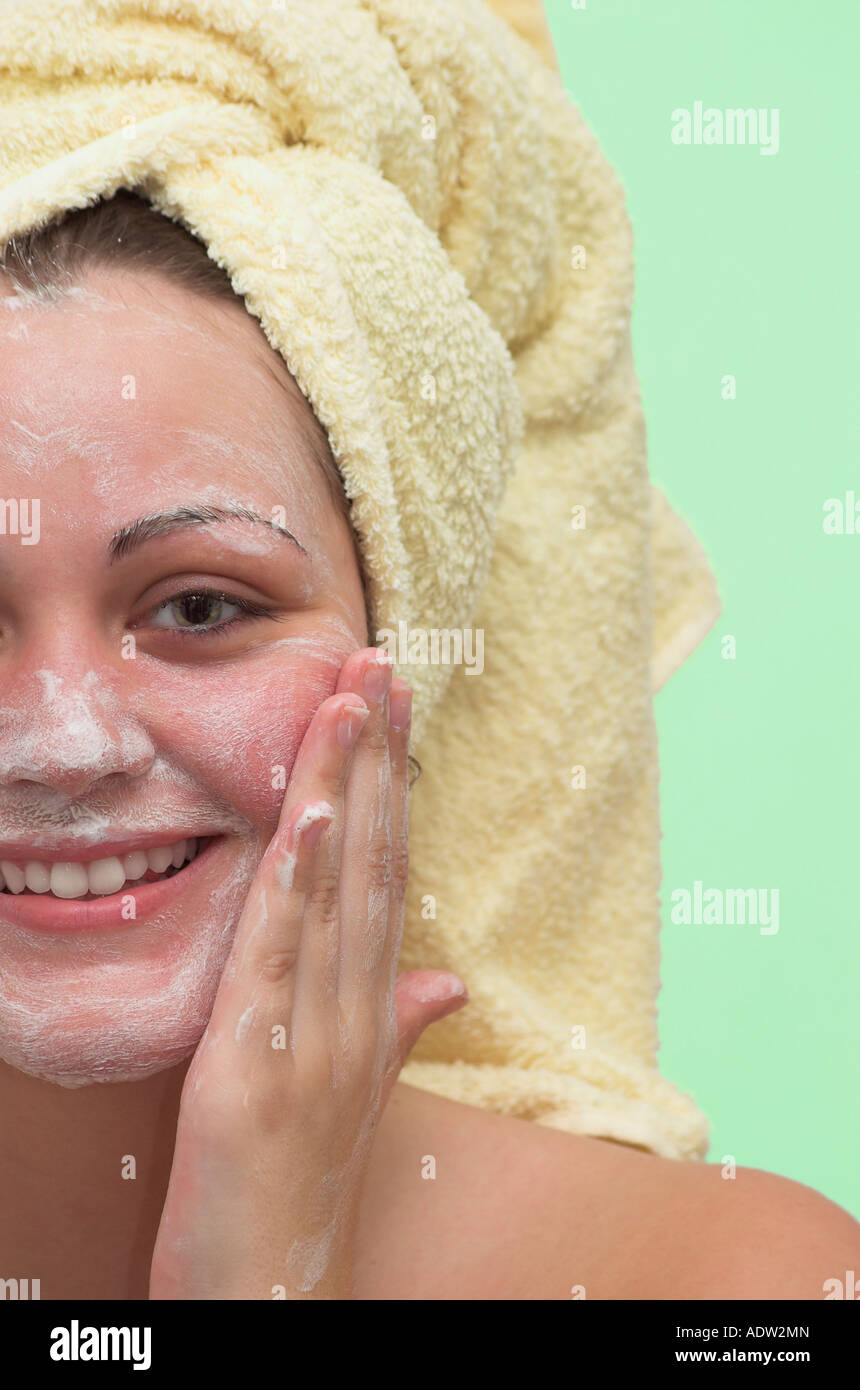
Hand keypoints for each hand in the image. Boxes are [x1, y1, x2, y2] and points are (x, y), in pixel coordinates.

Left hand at [148, 646, 467, 1299]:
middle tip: (381, 662)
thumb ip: (403, 1022)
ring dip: (346, 789)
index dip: (395, 785)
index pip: (392, 872)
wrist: (273, 1289)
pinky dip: (303, 881)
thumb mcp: (356, 1089)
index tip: (395, 707)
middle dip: (378, 758)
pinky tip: (314, 814)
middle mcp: (358, 1006)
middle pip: (375, 860)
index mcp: (372, 1005)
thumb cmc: (300, 1182)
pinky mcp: (262, 1062)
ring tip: (351, 700)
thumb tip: (454, 981)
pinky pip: (285, 957)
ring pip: (338, 890)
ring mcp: (317, 1032)